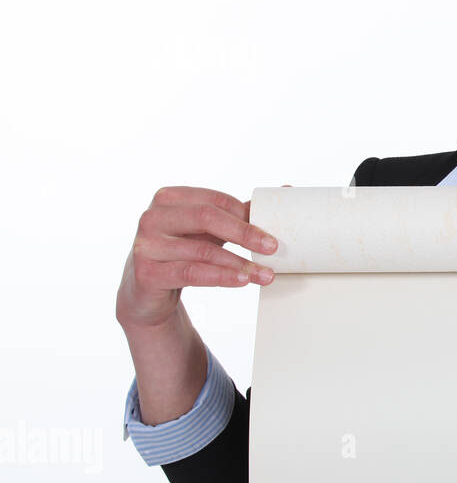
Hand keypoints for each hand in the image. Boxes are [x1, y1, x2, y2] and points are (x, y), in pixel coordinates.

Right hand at [116, 186, 279, 329]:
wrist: (147, 292)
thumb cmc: (182, 253)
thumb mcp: (208, 232)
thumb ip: (238, 214)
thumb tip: (285, 190)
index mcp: (169, 198)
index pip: (215, 200)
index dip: (246, 215)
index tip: (273, 231)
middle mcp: (153, 217)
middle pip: (206, 218)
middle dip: (245, 233)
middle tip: (273, 248)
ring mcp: (146, 244)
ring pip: (202, 250)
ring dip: (239, 263)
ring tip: (265, 274)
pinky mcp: (146, 272)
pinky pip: (191, 272)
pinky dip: (220, 277)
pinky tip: (241, 281)